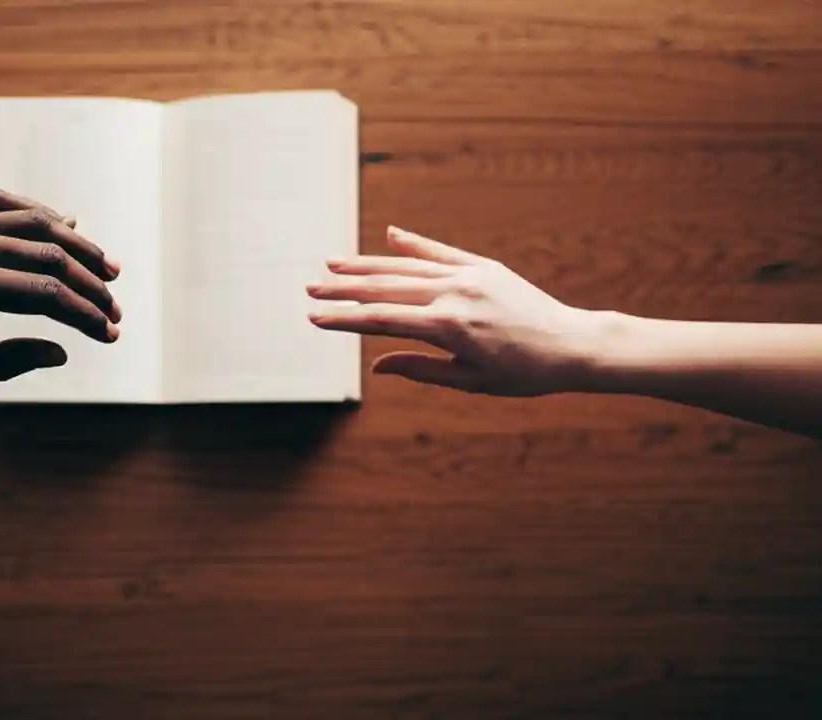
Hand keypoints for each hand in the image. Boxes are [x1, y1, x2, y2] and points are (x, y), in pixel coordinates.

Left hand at [0, 189, 122, 395]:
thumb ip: (3, 361)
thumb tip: (61, 350)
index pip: (45, 294)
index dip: (85, 316)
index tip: (110, 335)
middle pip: (48, 254)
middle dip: (89, 284)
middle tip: (117, 310)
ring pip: (31, 221)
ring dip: (75, 243)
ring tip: (107, 266)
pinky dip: (36, 211)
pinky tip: (62, 225)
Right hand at [307, 226, 601, 395]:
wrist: (572, 345)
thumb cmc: (522, 373)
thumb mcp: (469, 381)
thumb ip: (420, 369)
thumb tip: (377, 366)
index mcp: (448, 327)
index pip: (381, 320)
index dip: (345, 319)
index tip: (315, 317)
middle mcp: (454, 293)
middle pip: (386, 287)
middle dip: (345, 288)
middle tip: (311, 287)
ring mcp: (469, 275)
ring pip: (406, 266)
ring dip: (367, 264)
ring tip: (334, 263)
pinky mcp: (484, 266)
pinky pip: (441, 252)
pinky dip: (414, 244)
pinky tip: (390, 235)